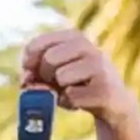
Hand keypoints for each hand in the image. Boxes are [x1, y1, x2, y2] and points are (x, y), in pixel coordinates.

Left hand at [21, 29, 139, 129]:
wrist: (113, 102)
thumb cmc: (76, 85)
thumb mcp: (53, 74)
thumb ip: (34, 73)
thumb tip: (26, 81)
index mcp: (73, 37)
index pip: (36, 44)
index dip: (27, 63)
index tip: (30, 73)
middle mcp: (87, 46)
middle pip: (49, 59)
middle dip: (46, 76)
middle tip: (56, 83)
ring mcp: (98, 65)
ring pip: (61, 76)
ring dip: (60, 90)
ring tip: (72, 90)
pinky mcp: (103, 88)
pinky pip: (71, 96)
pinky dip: (70, 103)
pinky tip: (82, 101)